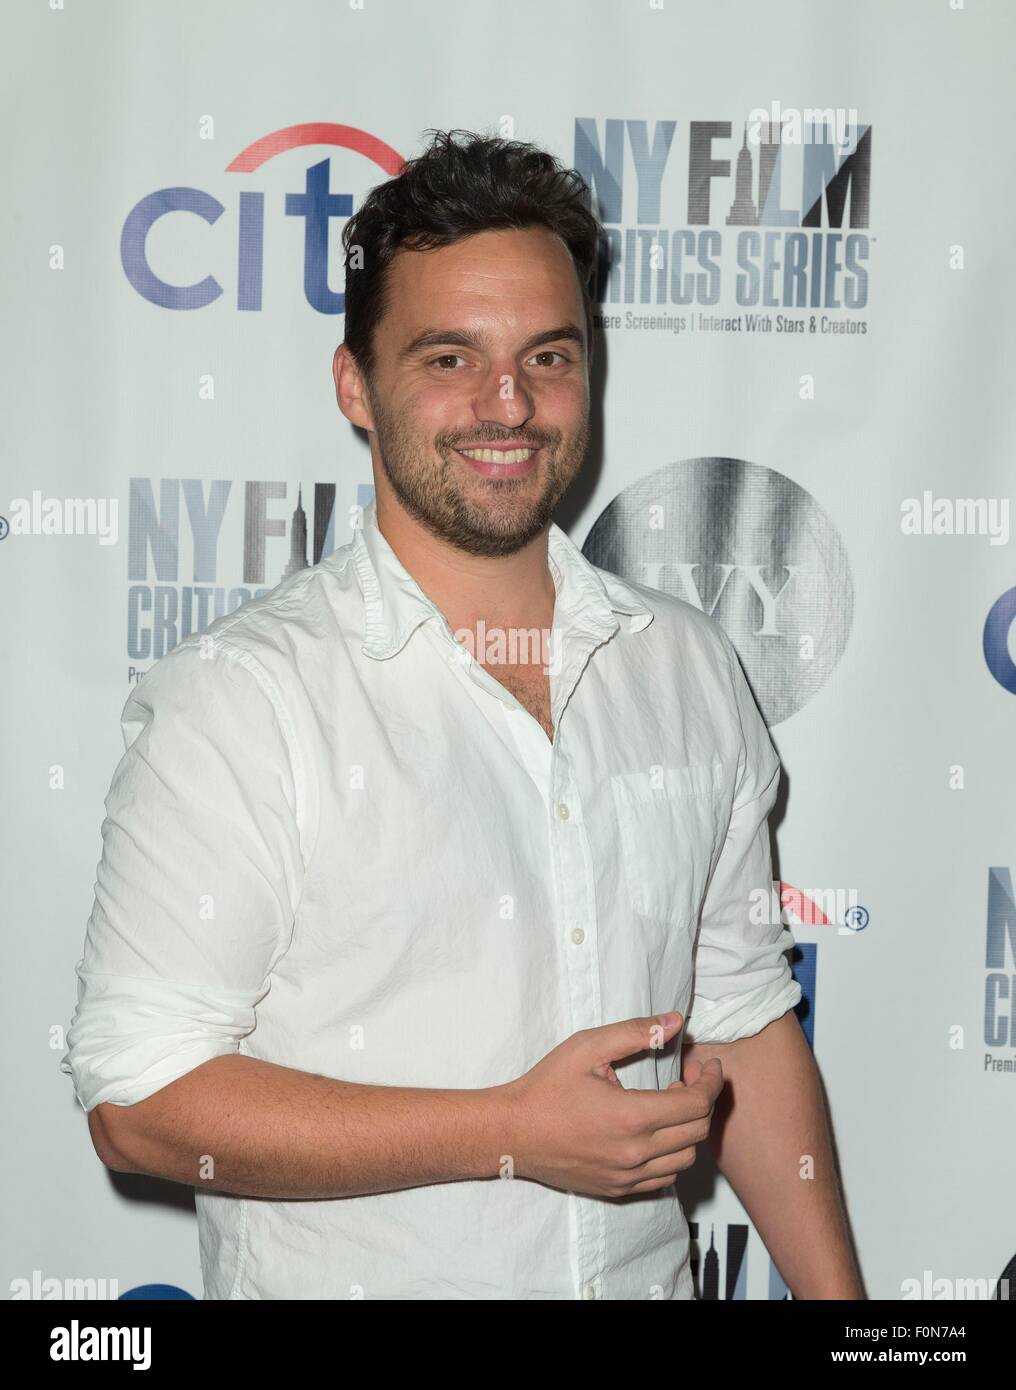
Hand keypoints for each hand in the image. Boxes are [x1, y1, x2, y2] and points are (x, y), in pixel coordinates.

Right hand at [500, 1013, 724, 1197]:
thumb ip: (634, 1032)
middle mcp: (635, 1153)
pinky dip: (672, 1155)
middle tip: (688, 1077)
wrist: (512, 1133)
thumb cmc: (546, 1087)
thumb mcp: (587, 1047)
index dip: (711, 1080)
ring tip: (672, 1104)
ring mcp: (628, 1177)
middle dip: (704, 1100)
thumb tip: (675, 1021)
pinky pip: (665, 1179)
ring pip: (686, 1159)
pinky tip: (655, 1132)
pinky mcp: (619, 1189)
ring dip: (689, 1129)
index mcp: (632, 1117)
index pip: (697, 1104)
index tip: (708, 1064)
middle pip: (698, 1131)